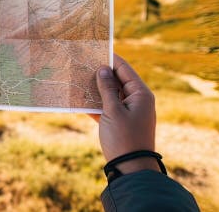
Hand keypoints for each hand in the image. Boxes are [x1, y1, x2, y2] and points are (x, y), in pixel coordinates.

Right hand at [91, 54, 158, 174]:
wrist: (130, 169)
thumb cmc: (124, 138)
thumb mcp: (112, 111)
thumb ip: (107, 88)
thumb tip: (103, 69)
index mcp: (141, 94)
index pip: (124, 69)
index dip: (110, 58)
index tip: (95, 48)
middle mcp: (137, 100)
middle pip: (117, 80)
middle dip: (101, 73)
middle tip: (83, 62)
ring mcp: (129, 112)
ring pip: (111, 94)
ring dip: (96, 88)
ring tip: (78, 77)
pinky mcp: (121, 122)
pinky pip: (108, 107)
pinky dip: (96, 103)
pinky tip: (79, 98)